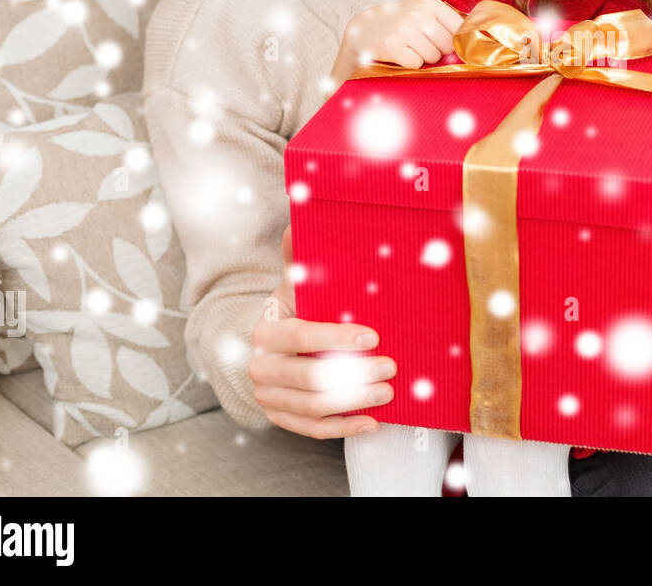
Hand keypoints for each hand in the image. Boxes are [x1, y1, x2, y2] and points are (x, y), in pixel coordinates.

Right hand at [248, 225, 397, 438]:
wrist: (274, 343)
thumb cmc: (298, 307)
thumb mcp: (297, 281)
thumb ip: (298, 256)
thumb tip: (296, 221)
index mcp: (266, 331)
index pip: (300, 336)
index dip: (336, 337)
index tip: (373, 336)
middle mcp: (261, 367)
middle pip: (309, 377)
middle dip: (352, 375)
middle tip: (390, 368)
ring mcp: (268, 396)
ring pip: (311, 407)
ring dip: (352, 402)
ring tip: (387, 393)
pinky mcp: (280, 417)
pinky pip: (310, 429)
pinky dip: (342, 428)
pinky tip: (371, 422)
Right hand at [328, 0, 463, 87]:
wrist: (363, 30)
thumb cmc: (400, 24)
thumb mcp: (423, 12)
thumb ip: (448, 22)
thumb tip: (477, 38)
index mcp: (430, 4)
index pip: (459, 30)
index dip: (454, 41)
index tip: (444, 43)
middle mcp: (419, 14)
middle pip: (448, 46)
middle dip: (439, 51)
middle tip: (422, 45)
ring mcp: (405, 30)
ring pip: (433, 57)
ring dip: (424, 58)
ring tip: (410, 48)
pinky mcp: (393, 46)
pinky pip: (416, 64)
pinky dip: (411, 64)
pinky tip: (401, 54)